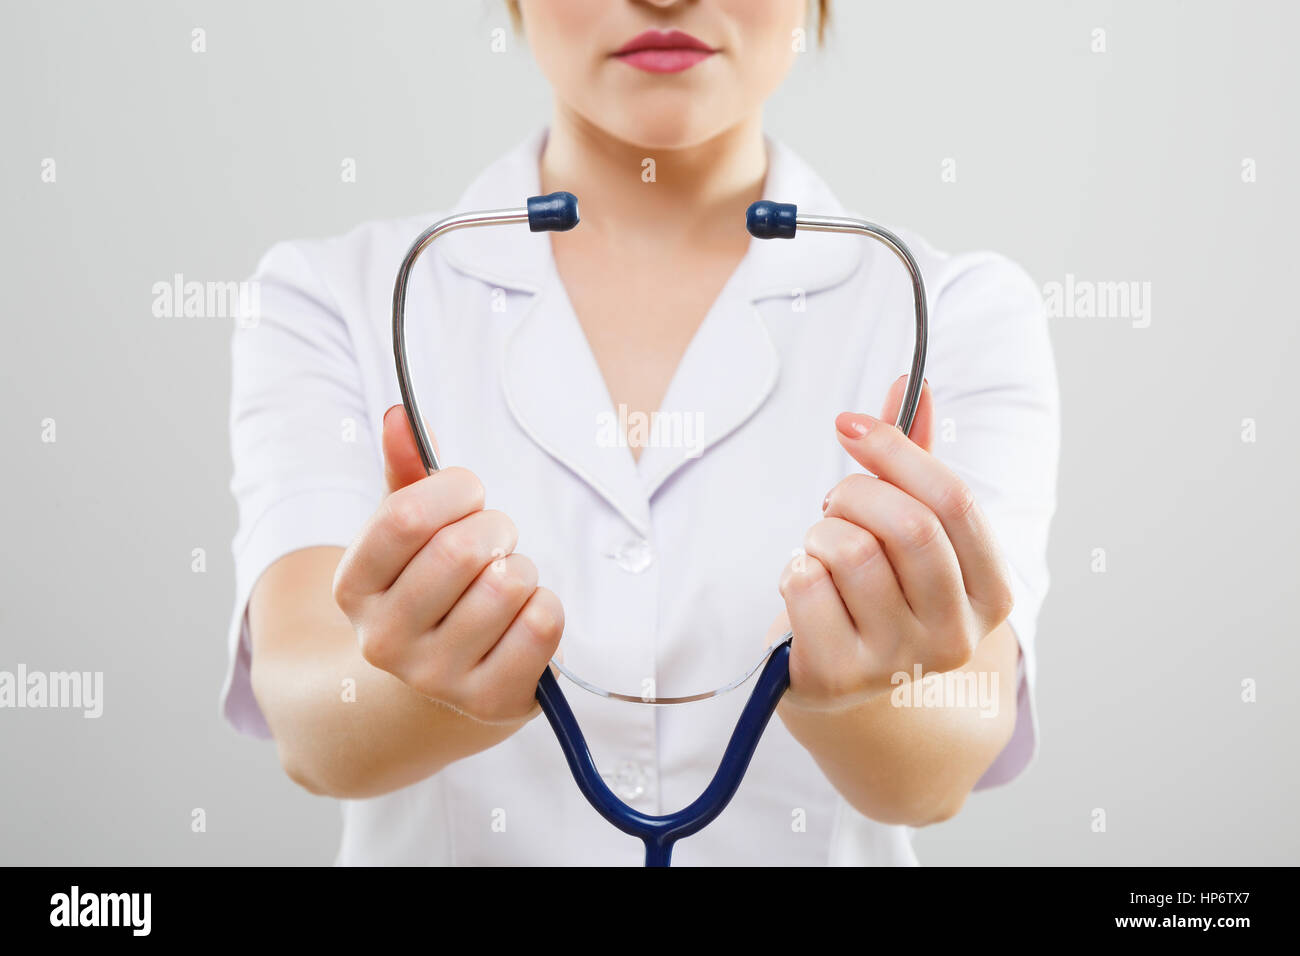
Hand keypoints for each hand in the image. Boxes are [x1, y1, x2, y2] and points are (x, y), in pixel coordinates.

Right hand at [332, 406, 563, 723]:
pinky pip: (542, 625)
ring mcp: (434, 677)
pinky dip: (547, 606)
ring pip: (508, 585)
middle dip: (497, 528)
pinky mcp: (489, 701)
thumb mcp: (410, 535)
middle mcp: (382, 640)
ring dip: (522, 568)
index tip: (469, 493)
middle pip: (462, 550)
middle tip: (496, 541)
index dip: (455, 489)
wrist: (446, 684)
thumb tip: (399, 415)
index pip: (406, 516)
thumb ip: (406, 472)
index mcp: (352, 588)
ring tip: (506, 582)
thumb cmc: (434, 589)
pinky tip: (526, 616)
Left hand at [777, 376, 1014, 711]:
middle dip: (857, 493)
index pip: (955, 501)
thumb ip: (912, 460)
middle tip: (836, 502)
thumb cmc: (878, 590)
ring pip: (851, 553)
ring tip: (822, 549)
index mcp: (991, 593)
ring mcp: (897, 662)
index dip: (896, 450)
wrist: (843, 682)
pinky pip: (806, 585)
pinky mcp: (837, 677)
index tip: (849, 426)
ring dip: (820, 532)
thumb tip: (913, 381)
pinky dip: (794, 569)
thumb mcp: (906, 528)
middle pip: (908, 526)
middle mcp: (955, 635)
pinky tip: (805, 586)